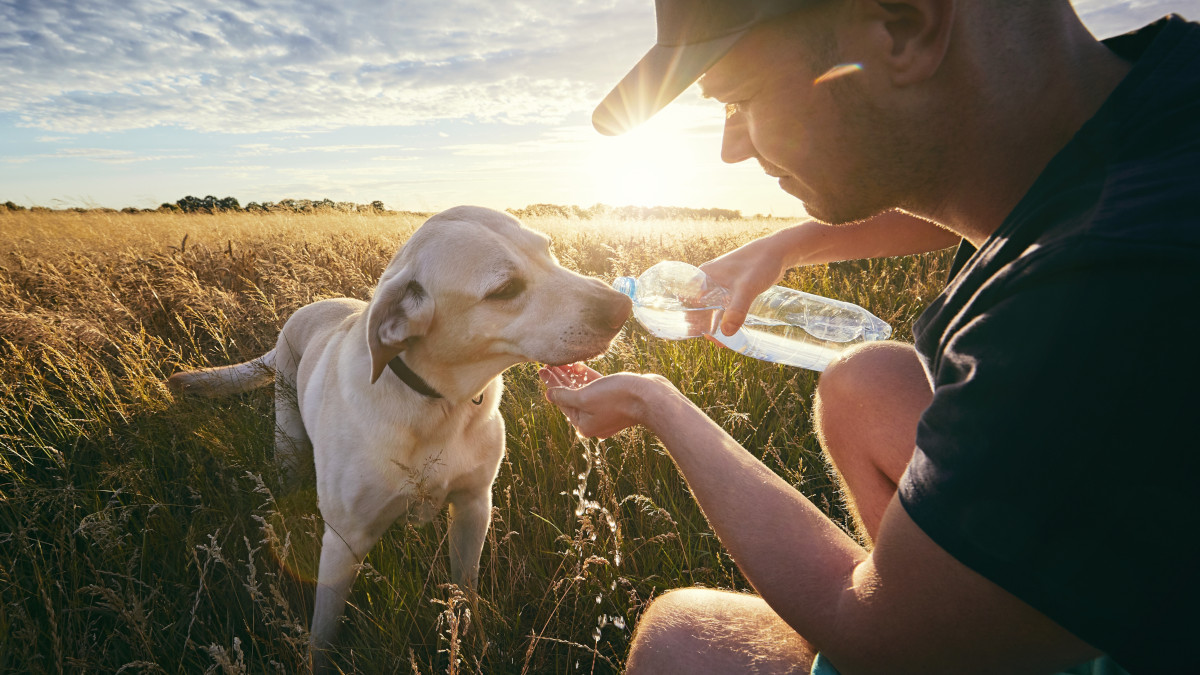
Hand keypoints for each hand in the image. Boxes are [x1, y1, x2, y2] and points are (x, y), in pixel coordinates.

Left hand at [538, 363, 670, 438]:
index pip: (562, 402)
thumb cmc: (617, 398)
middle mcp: (594, 420)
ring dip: (572, 377)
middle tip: (546, 365)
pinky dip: (587, 378)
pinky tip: (577, 365)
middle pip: (571, 397)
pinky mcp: (616, 399)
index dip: (551, 385)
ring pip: (584, 391)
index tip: (542, 370)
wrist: (651, 398)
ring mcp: (606, 410)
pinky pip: (597, 388)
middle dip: (559, 380)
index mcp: (584, 425)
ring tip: (560, 362)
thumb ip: (565, 397)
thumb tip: (550, 396)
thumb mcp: (585, 398)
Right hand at [699, 234, 788, 335]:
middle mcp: (709, 280)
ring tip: (725, 341)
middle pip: (700, 306)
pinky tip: (732, 328)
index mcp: (703, 276)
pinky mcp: (733, 287)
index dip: (690, 319)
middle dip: (705, 325)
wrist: (778, 252)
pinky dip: (727, 316)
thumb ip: (737, 309)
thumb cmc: (759, 264)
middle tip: (718, 342)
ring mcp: (721, 283)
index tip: (700, 335)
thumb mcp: (747, 288)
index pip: (688, 301)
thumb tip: (726, 333)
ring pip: (713, 307)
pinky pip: (725, 305)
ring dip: (717, 322)